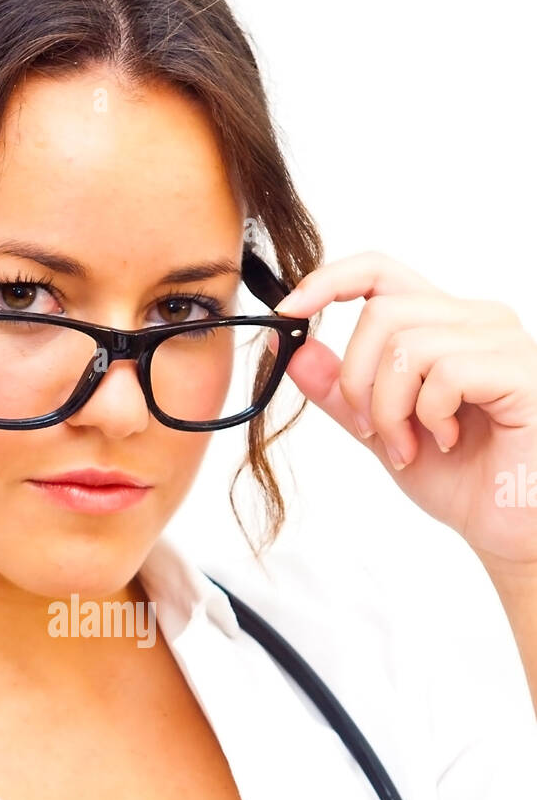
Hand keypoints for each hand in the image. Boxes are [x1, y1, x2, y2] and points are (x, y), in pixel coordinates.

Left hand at [273, 252, 536, 569]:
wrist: (511, 527)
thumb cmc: (463, 480)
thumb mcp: (383, 434)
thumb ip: (342, 392)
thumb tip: (290, 350)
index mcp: (444, 326)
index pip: (380, 272)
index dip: (329, 281)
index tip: (287, 311)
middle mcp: (476, 321)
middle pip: (381, 313)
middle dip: (357, 381)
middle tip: (369, 432)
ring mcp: (503, 341)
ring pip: (407, 344)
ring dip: (391, 409)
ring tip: (411, 446)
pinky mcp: (520, 371)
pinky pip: (445, 373)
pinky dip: (430, 416)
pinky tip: (448, 442)